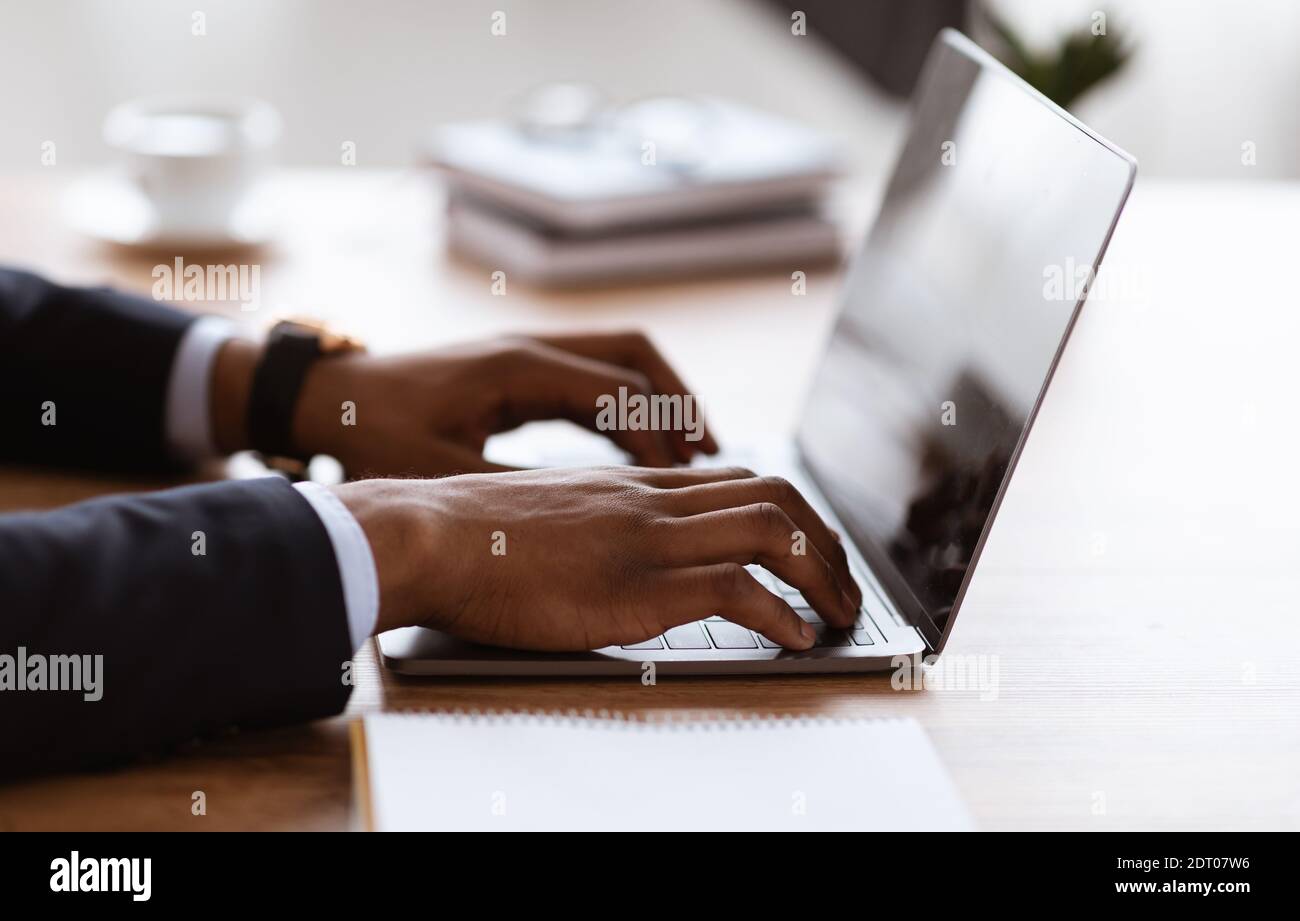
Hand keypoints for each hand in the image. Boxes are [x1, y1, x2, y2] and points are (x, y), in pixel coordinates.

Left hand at [210, 330, 716, 475]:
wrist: (324, 396)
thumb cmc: (372, 432)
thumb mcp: (441, 473)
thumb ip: (511, 489)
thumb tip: (582, 516)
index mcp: (518, 370)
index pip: (618, 389)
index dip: (660, 433)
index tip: (690, 477)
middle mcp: (531, 351)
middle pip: (635, 356)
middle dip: (679, 401)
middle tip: (712, 453)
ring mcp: (525, 358)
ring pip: (618, 364)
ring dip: (657, 404)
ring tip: (694, 455)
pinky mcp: (517, 375)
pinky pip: (592, 383)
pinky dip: (625, 412)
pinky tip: (640, 454)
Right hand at [335, 466, 862, 650]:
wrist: (429, 534)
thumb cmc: (475, 537)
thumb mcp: (551, 517)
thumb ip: (599, 528)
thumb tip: (619, 557)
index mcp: (634, 487)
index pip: (739, 481)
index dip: (790, 515)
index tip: (809, 549)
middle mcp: (654, 502)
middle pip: (775, 497)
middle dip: (826, 542)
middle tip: (843, 584)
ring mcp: (649, 539)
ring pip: (772, 533)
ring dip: (823, 577)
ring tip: (840, 614)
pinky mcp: (637, 583)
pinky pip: (737, 587)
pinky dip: (782, 615)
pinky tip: (797, 640)